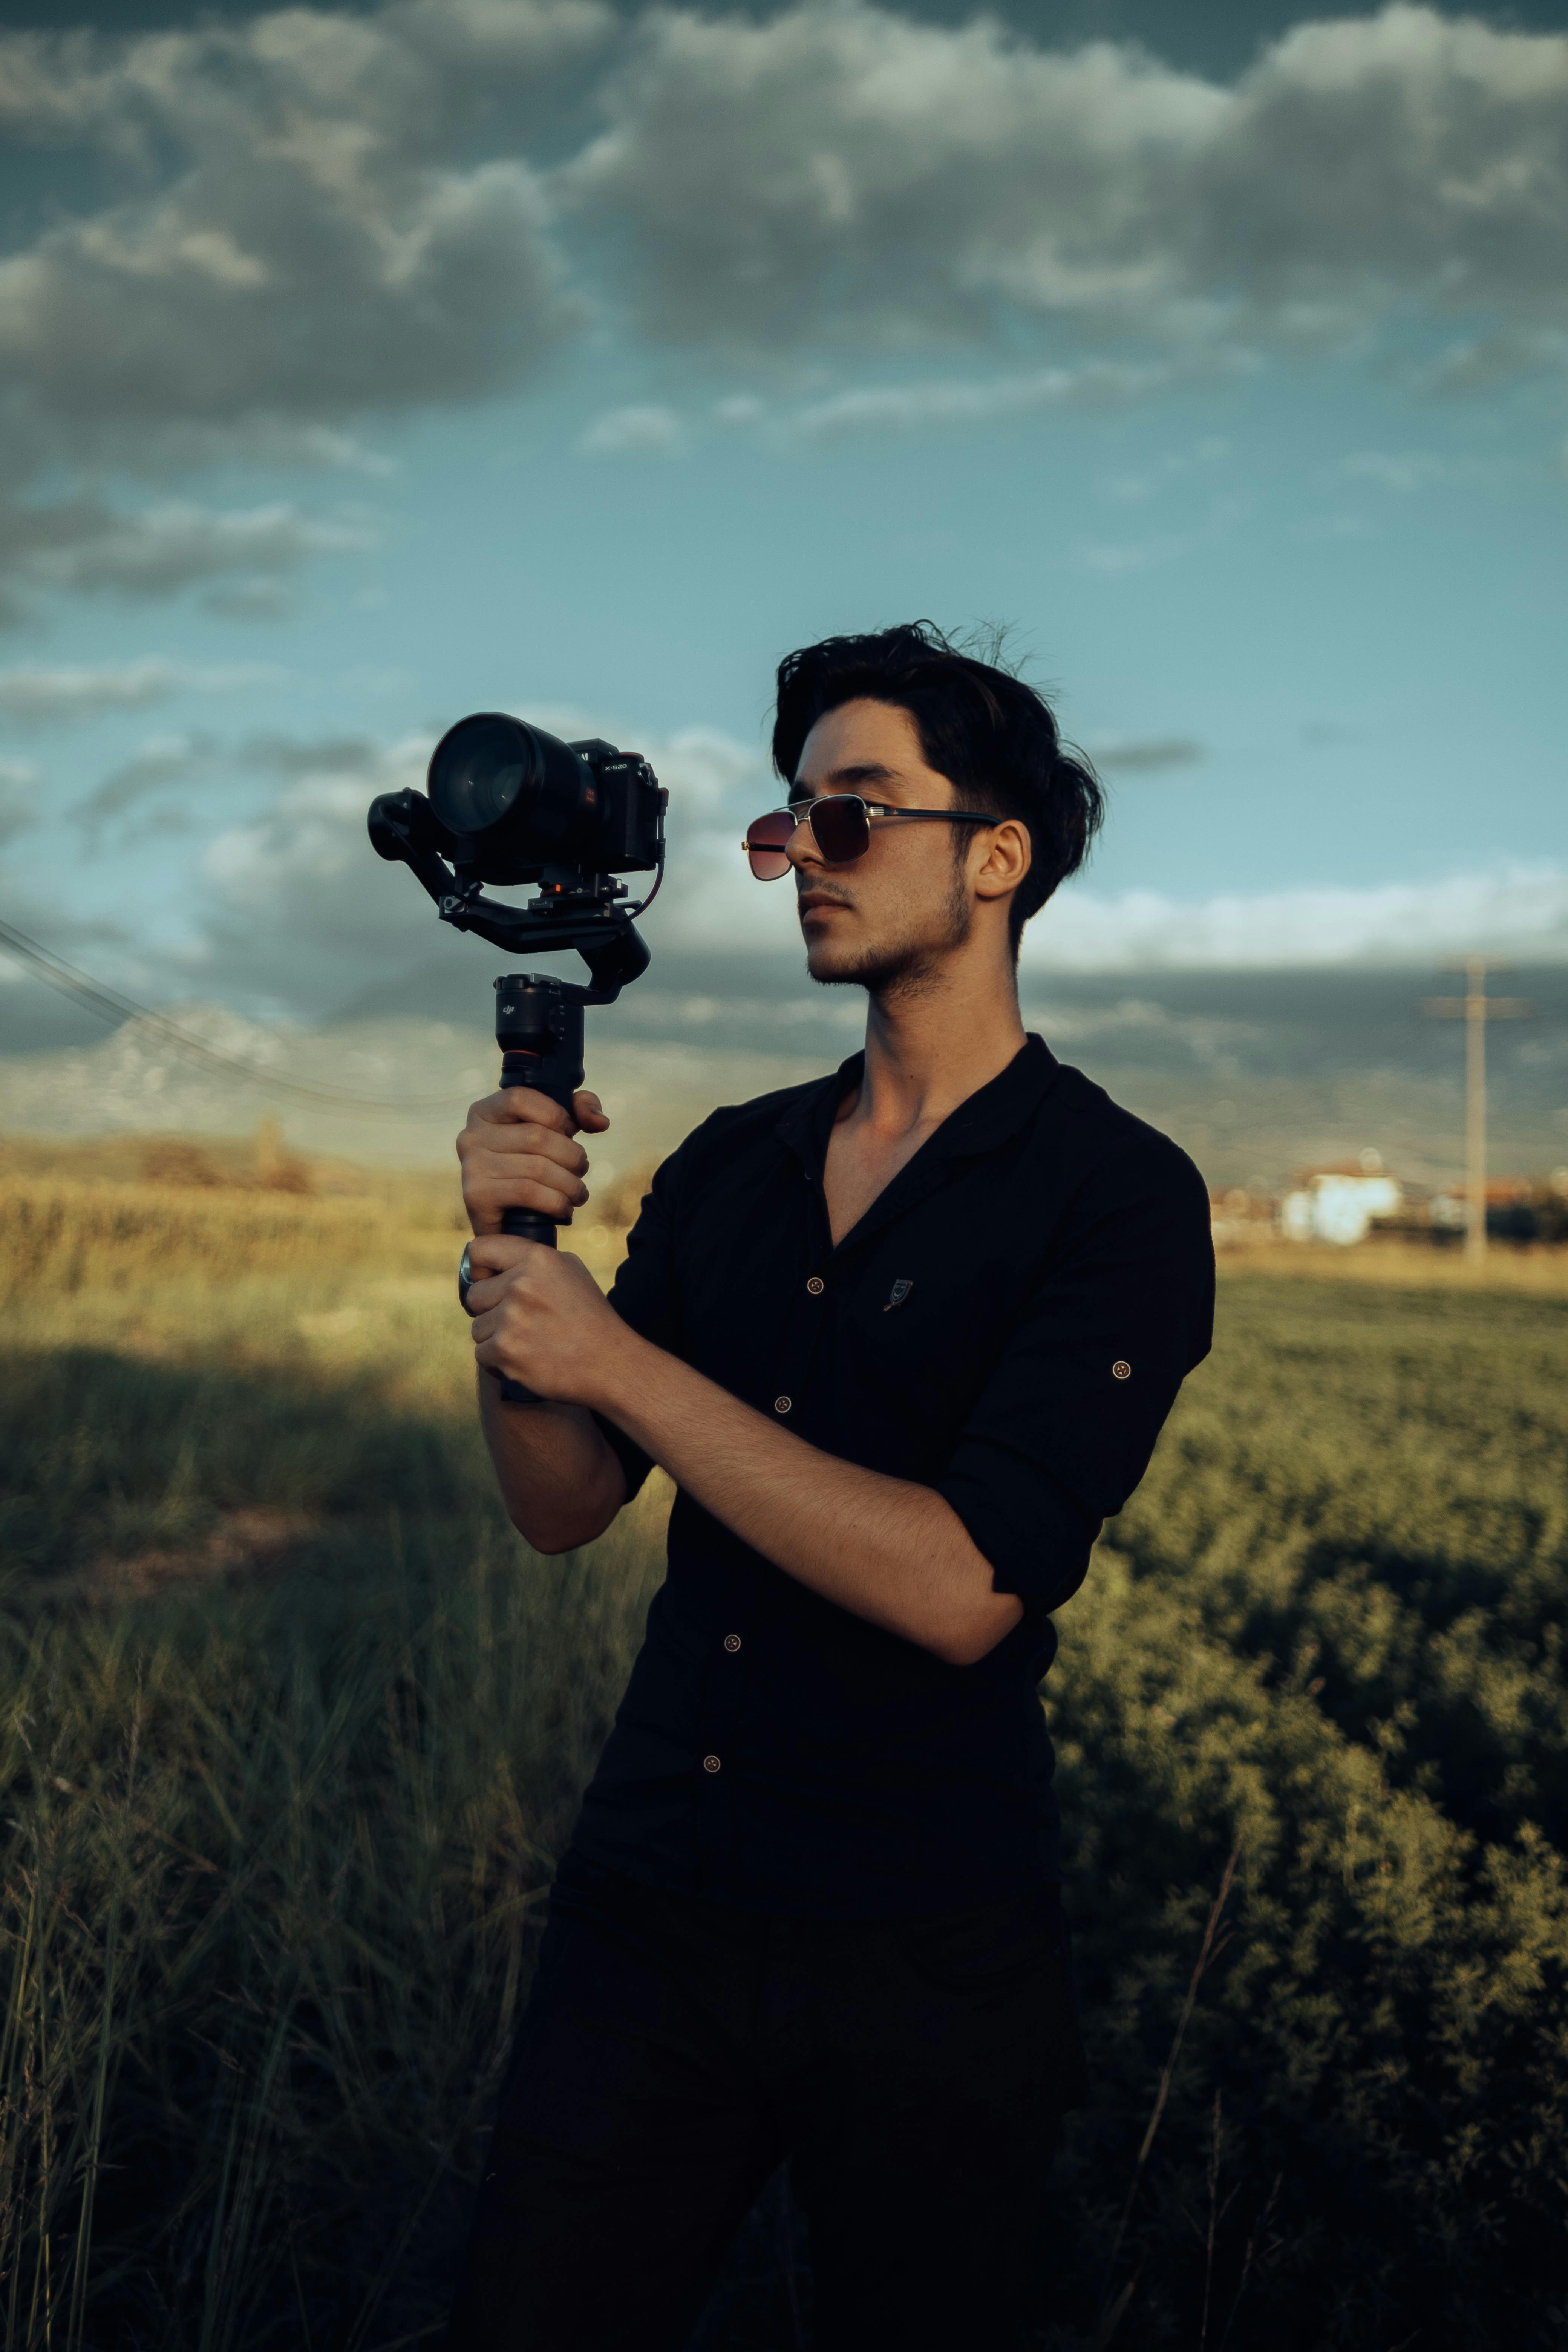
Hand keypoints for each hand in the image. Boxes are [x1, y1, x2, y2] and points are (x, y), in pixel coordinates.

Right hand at [457, 1085, 609, 1234]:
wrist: (506, 1223)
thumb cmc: (531, 1168)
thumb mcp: (553, 1130)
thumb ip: (577, 1110)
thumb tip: (600, 1120)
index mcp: (483, 1113)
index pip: (520, 1097)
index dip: (556, 1115)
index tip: (570, 1133)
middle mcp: (470, 1136)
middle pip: (537, 1136)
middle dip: (572, 1156)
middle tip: (581, 1170)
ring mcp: (471, 1167)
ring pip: (537, 1167)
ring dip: (570, 1183)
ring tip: (578, 1192)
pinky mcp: (476, 1197)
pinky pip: (529, 1192)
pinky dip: (556, 1202)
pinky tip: (564, 1208)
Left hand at [465, 1237, 632, 1405]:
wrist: (609, 1364)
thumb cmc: (591, 1318)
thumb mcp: (571, 1271)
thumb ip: (534, 1261)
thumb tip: (498, 1263)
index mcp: (537, 1259)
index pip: (479, 1249)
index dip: (480, 1268)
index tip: (488, 1281)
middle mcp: (521, 1284)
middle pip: (474, 1294)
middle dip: (490, 1309)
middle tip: (517, 1321)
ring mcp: (511, 1319)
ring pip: (477, 1327)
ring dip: (495, 1337)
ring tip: (528, 1342)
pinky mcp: (505, 1351)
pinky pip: (481, 1354)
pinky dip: (498, 1361)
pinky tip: (523, 1360)